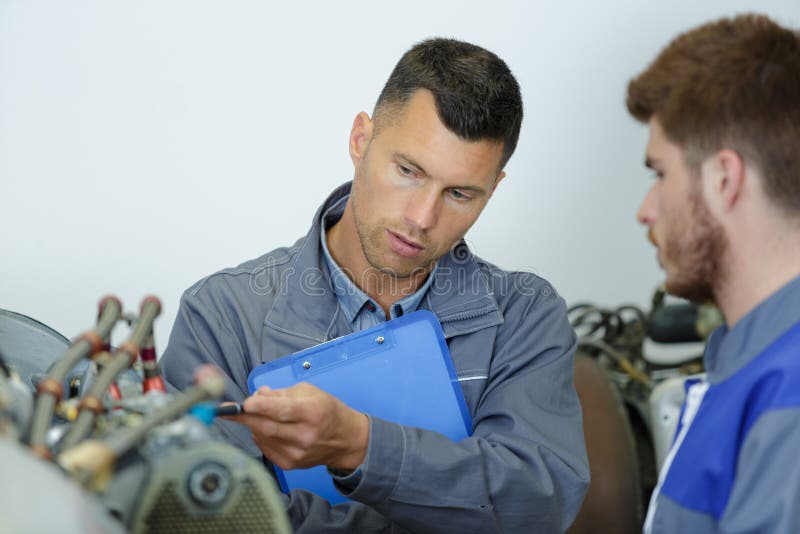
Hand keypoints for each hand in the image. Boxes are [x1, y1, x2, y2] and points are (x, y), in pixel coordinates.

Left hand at [223, 382, 369, 471]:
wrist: (345, 440)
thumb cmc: (327, 411)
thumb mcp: (309, 392)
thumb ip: (281, 393)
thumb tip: (257, 395)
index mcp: (312, 412)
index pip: (283, 410)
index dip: (261, 407)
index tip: (245, 403)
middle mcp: (305, 435)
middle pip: (267, 427)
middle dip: (245, 417)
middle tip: (229, 410)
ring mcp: (297, 453)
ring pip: (262, 437)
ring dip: (253, 424)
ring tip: (258, 414)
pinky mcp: (290, 464)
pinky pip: (265, 448)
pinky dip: (260, 436)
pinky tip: (267, 428)